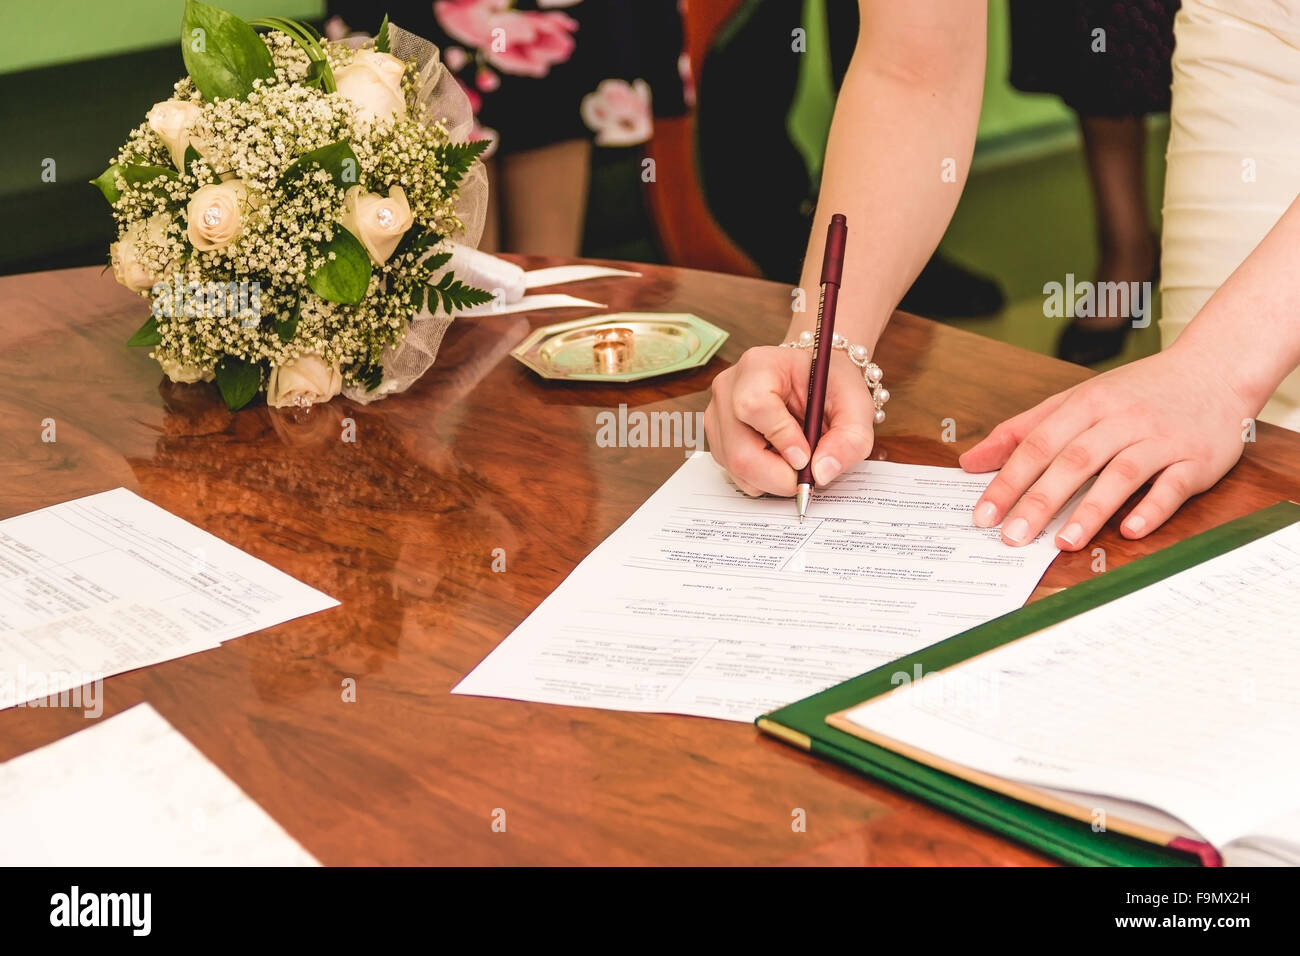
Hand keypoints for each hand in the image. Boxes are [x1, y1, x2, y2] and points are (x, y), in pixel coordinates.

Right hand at [704, 345, 874, 495]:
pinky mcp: (716, 439)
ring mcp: (717, 416)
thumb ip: (849, 439)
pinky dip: (762, 478)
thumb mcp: (856, 406)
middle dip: (778, 475)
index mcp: (758, 366)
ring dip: (772, 479)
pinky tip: (779, 458)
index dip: (781, 438)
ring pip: (736, 468)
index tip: (806, 456)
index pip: (754, 406)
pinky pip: (735, 474)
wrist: (812, 380)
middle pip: (739, 450)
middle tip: (807, 475)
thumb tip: (821, 473)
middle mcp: (728, 389)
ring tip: (797, 459)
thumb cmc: (830, 386)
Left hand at [959, 348, 1253, 548]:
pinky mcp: (1198, 458)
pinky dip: (1152, 507)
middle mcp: (1123, 418)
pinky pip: (1174, 485)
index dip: (1008, 480)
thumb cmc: (1135, 392)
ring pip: (1122, 473)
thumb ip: (1022, 430)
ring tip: (1063, 542)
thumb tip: (969, 462)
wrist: (1215, 370)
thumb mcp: (1075, 400)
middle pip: (1075, 460)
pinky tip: (1130, 530)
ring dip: (1092, 509)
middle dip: (1039, 501)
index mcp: (1087, 403)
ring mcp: (1161, 438)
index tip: (983, 515)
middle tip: (1012, 537)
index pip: (1038, 444)